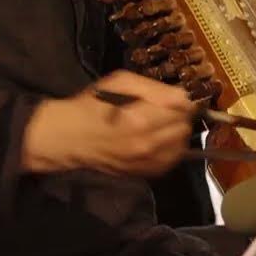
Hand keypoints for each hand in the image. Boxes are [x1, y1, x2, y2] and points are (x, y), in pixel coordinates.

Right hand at [21, 70, 196, 176]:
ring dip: (175, 133)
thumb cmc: (93, 104)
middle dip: (179, 115)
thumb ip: (154, 89)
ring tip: (161, 125)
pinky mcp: (144, 173)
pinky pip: (171, 161)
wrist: (70, 138)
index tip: (173, 96)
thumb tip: (183, 96)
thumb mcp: (120, 82)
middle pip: (185, 126)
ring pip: (181, 145)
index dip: (181, 99)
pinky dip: (169, 149)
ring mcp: (147, 162)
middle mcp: (148, 144)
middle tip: (165, 109)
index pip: (184, 108)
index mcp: (142, 119)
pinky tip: (157, 140)